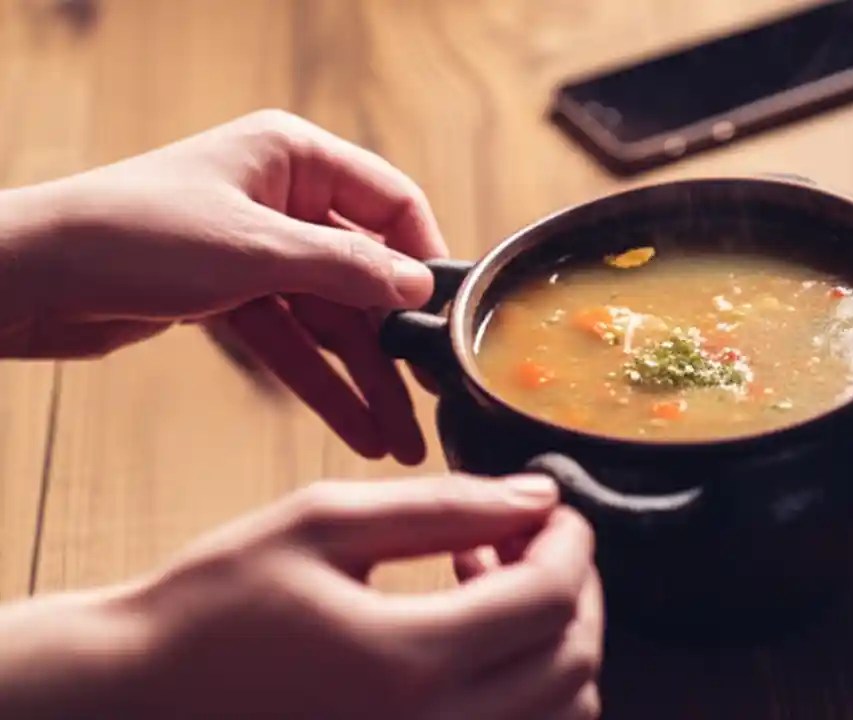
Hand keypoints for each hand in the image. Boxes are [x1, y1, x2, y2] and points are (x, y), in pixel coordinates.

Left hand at [0, 109, 445, 462]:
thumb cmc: (131, 235)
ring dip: (362, 381)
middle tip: (429, 404)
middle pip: (363, 276)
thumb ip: (346, 269)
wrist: (28, 278)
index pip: (391, 202)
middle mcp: (282, 200)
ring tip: (399, 440)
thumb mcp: (256, 251)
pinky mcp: (230, 298)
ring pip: (330, 322)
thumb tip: (419, 286)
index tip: (445, 318)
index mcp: (294, 157)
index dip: (423, 259)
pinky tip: (356, 429)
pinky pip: (293, 345)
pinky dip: (321, 386)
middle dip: (392, 347)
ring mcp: (257, 252)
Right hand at [0, 474, 602, 719]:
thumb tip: (536, 495)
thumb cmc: (213, 607)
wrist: (135, 701)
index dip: (571, 542)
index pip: (550, 599)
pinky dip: (527, 690)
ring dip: (554, 641)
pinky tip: (472, 641)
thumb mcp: (322, 525)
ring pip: (564, 714)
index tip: (554, 509)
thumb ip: (442, 506)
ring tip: (491, 585)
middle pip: (574, 663)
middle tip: (530, 541)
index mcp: (408, 663)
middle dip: (574, 587)